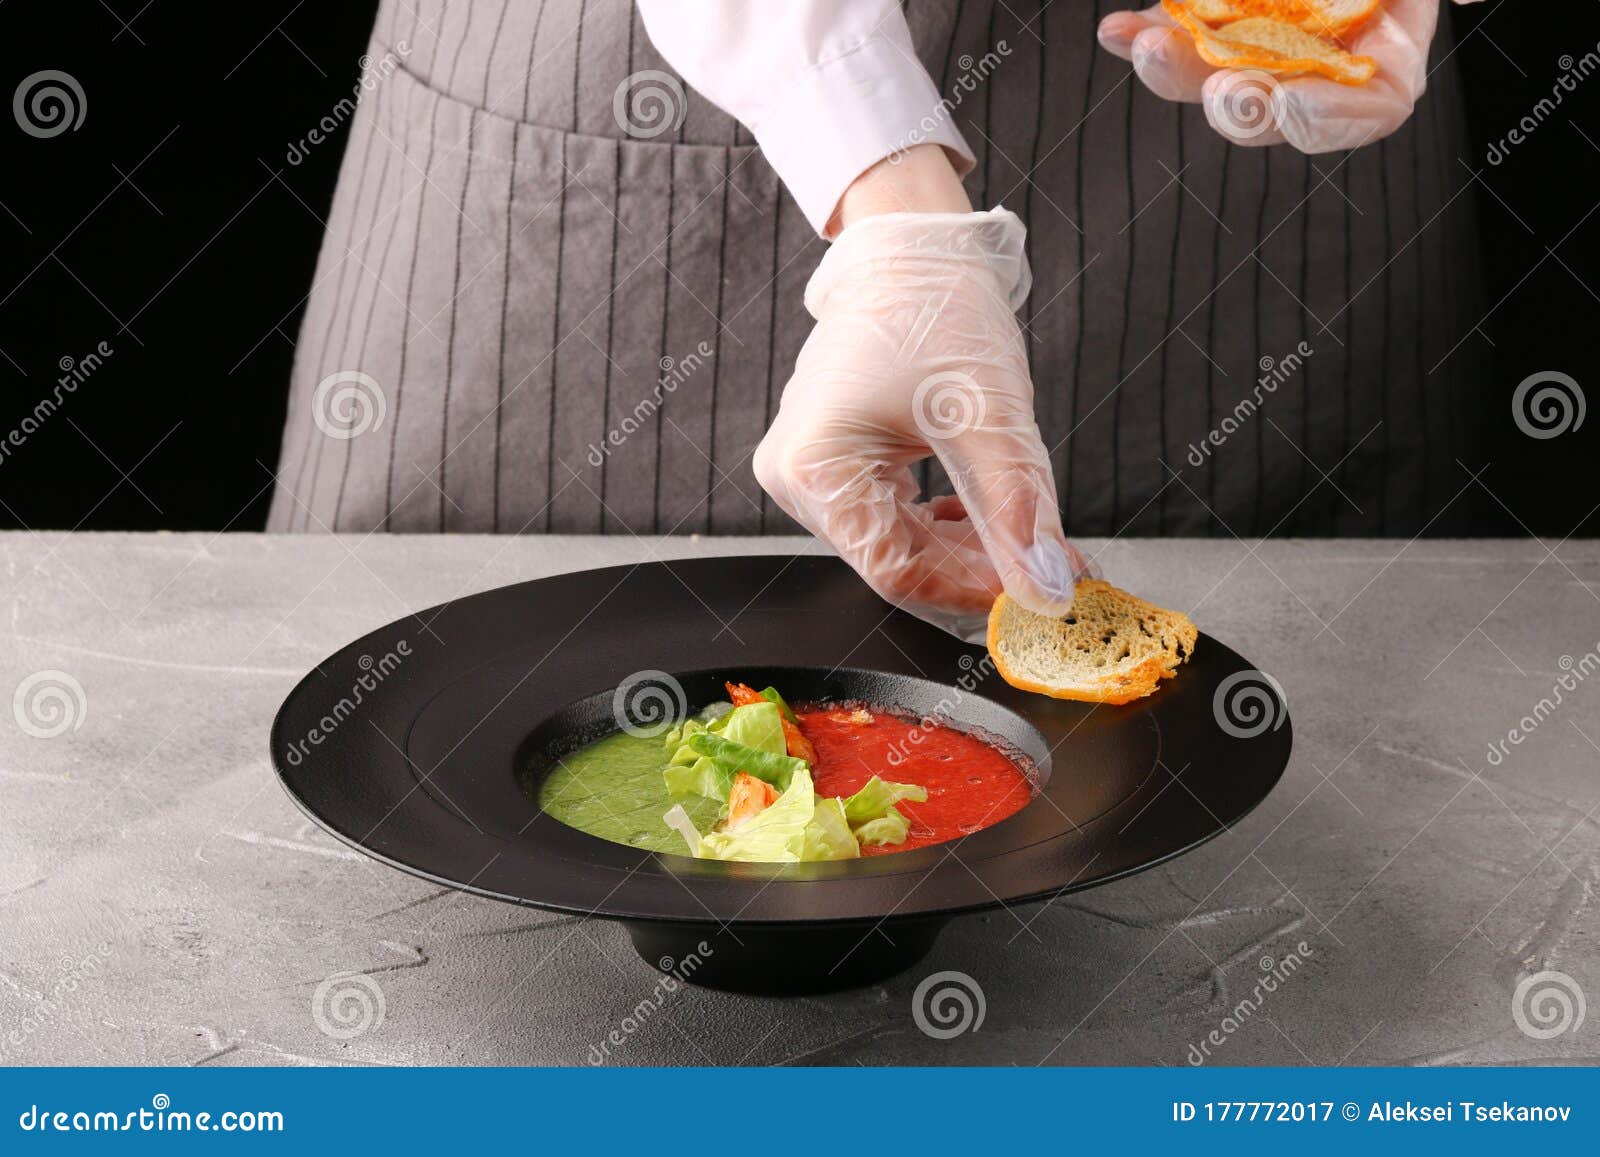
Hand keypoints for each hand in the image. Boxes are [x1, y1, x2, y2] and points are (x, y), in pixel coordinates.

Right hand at [754, 206, 1090, 642]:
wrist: (914, 248)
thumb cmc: (933, 307)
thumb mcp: (989, 416)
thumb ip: (1018, 510)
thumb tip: (1045, 584)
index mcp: (814, 467)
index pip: (894, 569)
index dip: (969, 589)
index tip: (1033, 589)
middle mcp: (796, 477)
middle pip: (893, 560)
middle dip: (974, 566)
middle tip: (1046, 563)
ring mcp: (808, 469)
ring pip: (895, 543)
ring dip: (961, 547)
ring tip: (1021, 531)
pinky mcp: (830, 460)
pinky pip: (887, 517)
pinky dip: (939, 523)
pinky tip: (977, 509)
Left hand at [1097, 0, 1477, 152]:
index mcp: (1385, 60)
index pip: (1367, 111)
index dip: (1333, 117)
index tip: (1296, 103)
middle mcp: (1316, 68)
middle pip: (1274, 109)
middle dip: (1240, 106)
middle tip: (1216, 88)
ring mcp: (1258, 51)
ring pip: (1212, 81)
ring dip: (1175, 73)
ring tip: (1145, 45)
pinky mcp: (1208, 30)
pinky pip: (1175, 41)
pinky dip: (1142, 36)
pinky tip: (1113, 31)